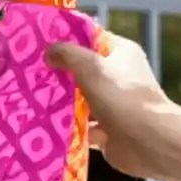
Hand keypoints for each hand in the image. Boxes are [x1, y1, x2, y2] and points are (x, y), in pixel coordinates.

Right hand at [46, 33, 180, 180]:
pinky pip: (84, 126)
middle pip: (84, 70)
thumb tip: (49, 51)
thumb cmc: (121, 96)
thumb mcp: (90, 66)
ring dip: (62, 102)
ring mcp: (115, 105)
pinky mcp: (109, 131)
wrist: (148, 142)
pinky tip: (46, 125)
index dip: (68, 38)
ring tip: (33, 99)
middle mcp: (120, 76)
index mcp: (121, 53)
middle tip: (31, 73)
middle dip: (60, 73)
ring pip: (82, 100)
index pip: (92, 38)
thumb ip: (68, 54)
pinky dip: (69, 127)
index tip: (41, 42)